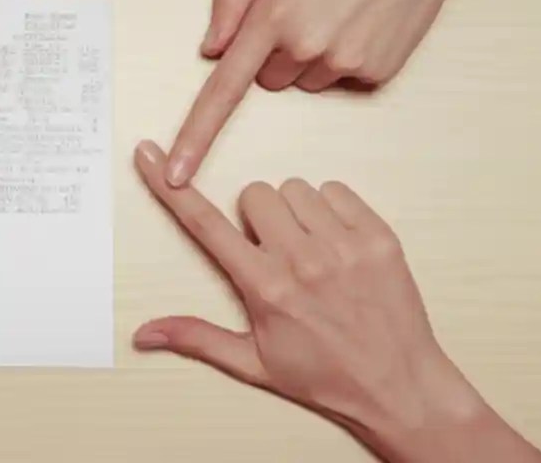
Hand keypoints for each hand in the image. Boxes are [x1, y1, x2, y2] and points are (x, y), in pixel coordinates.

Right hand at [131, 141, 540, 461]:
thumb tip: (143, 333)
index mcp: (265, 287)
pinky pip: (337, 190)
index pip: (205, 224)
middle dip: (257, 216)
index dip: (170, 188)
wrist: (397, 385)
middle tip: (275, 252)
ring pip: (296, 188)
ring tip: (311, 251)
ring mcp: (344, 245)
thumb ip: (196, 338)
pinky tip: (337, 244)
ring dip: (295, 212)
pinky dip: (331, 209)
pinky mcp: (378, 236)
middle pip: (255, 193)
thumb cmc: (325, 375)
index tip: (150, 155)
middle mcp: (302, 260)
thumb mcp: (253, 362)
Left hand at [166, 0, 491, 185]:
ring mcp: (345, 65)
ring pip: (304, 83)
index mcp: (275, 16)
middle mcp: (308, 48)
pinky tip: (363, 21)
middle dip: (274, 53)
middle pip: (267, 81)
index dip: (195, 135)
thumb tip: (210, 49)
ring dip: (311, 56)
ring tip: (338, 10)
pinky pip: (340, 81)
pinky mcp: (376, 74)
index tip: (176, 172)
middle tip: (306, 8)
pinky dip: (345, 58)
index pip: (224, 89)